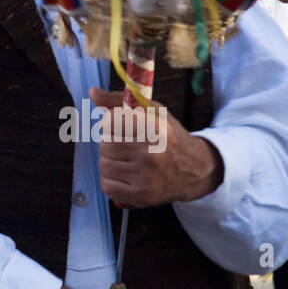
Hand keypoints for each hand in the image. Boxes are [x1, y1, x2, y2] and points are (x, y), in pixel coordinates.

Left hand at [90, 87, 223, 208]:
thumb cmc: (168, 136)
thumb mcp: (152, 112)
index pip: (111, 122)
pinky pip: (107, 186)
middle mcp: (151, 153)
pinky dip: (110, 180)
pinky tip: (123, 174)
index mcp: (154, 129)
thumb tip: (92, 92)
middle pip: (104, 144)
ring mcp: (146, 177)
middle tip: (124, 145)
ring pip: (104, 165)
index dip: (110, 123)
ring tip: (125, 159)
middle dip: (110, 143)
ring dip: (109, 161)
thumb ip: (119, 100)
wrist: (195, 169)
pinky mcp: (142, 196)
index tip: (118, 126)